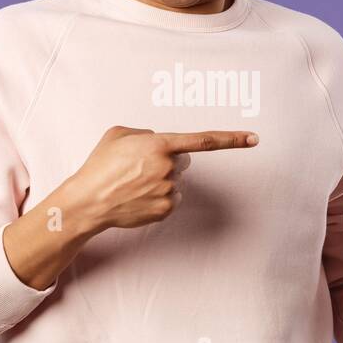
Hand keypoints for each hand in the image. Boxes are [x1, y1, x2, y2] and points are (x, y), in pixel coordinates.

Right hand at [61, 125, 258, 232]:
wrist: (89, 201)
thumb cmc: (100, 165)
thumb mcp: (118, 134)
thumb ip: (145, 133)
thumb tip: (158, 142)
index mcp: (160, 145)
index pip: (204, 140)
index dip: (232, 139)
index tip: (254, 138)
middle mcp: (169, 167)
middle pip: (184, 161)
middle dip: (170, 160)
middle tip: (141, 166)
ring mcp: (169, 190)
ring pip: (177, 180)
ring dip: (161, 179)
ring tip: (134, 183)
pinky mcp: (167, 209)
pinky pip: (172, 198)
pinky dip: (159, 196)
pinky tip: (138, 196)